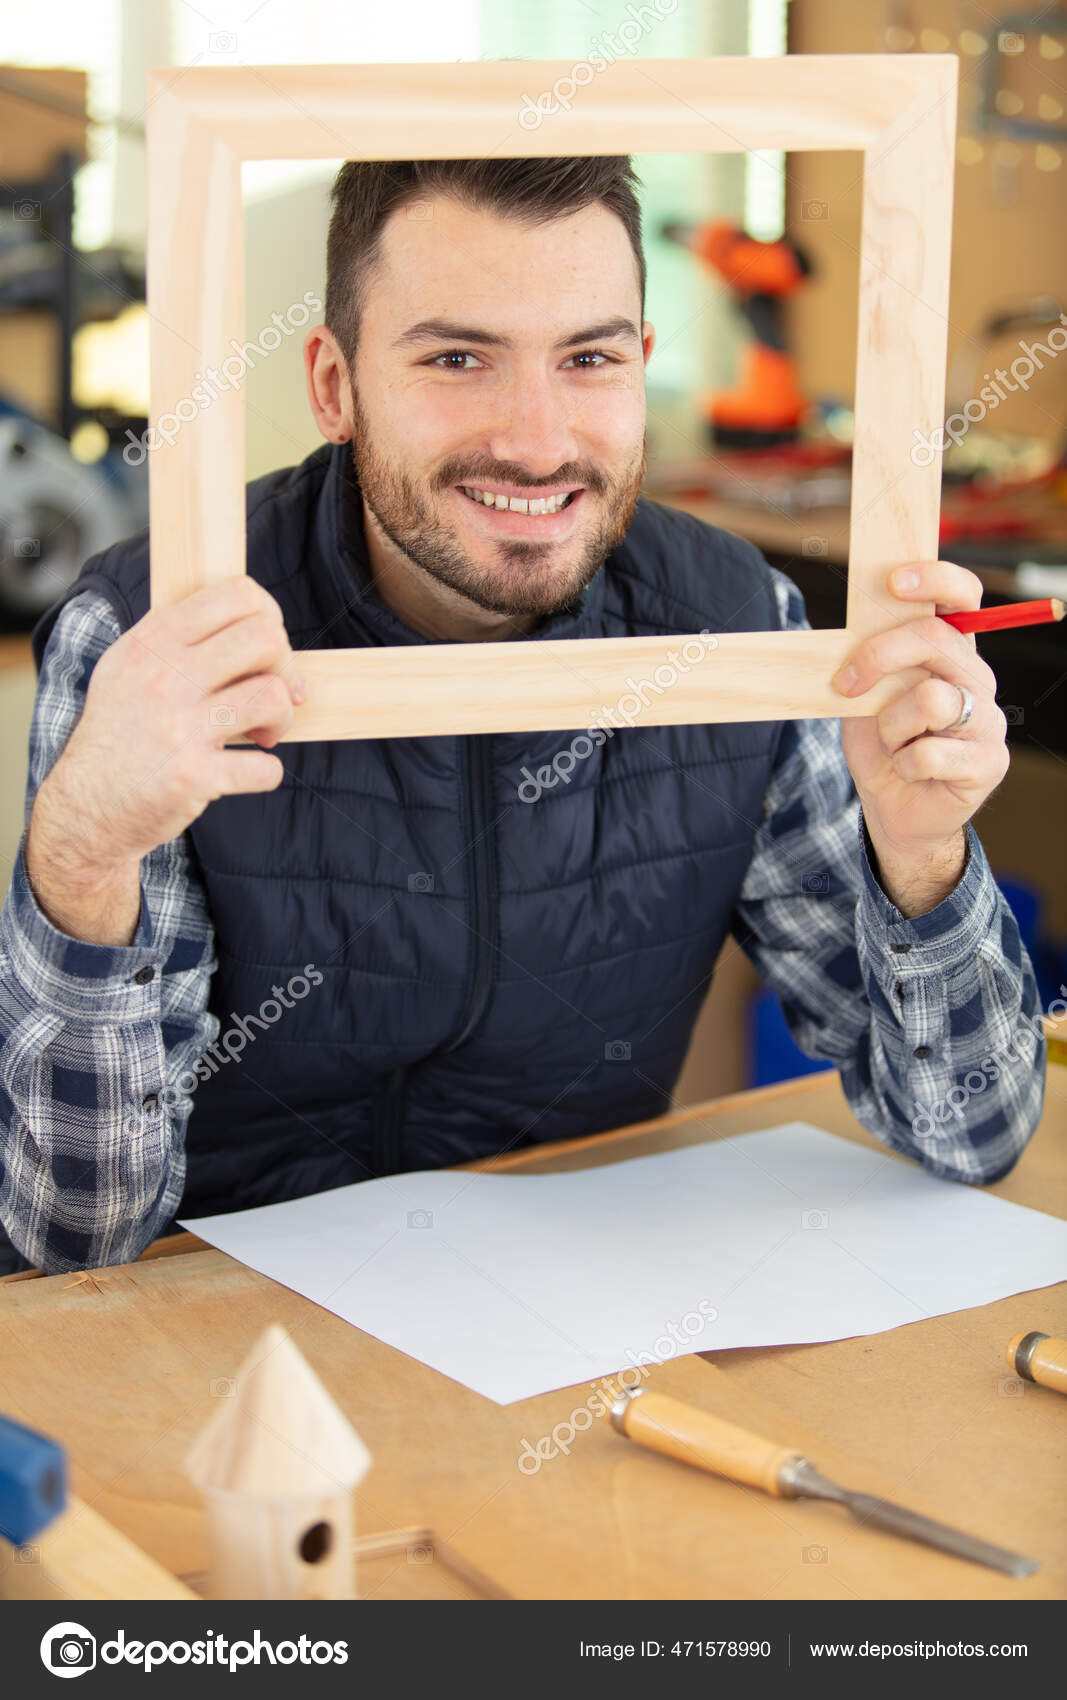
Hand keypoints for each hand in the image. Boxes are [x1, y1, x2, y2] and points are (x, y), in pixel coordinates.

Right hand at [25, 577, 305, 943]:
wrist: (85, 806)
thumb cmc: (119, 735)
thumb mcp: (129, 669)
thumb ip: (186, 642)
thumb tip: (273, 643)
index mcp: (153, 642)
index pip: (237, 595)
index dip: (269, 618)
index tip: (265, 651)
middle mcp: (164, 677)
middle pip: (266, 638)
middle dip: (285, 667)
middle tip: (272, 694)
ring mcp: (179, 727)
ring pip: (274, 697)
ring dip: (283, 718)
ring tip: (264, 733)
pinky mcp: (194, 775)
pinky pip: (266, 768)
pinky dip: (267, 773)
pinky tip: (246, 772)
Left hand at [831, 561, 1007, 915]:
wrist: (894, 808)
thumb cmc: (882, 743)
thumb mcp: (864, 695)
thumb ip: (869, 661)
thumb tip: (854, 630)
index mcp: (950, 652)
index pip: (962, 596)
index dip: (934, 579)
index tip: (893, 582)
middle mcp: (977, 678)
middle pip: (937, 640)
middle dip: (880, 656)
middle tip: (846, 683)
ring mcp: (989, 720)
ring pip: (929, 700)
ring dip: (890, 727)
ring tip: (892, 743)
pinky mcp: (989, 762)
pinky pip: (930, 753)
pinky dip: (903, 764)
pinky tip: (907, 770)